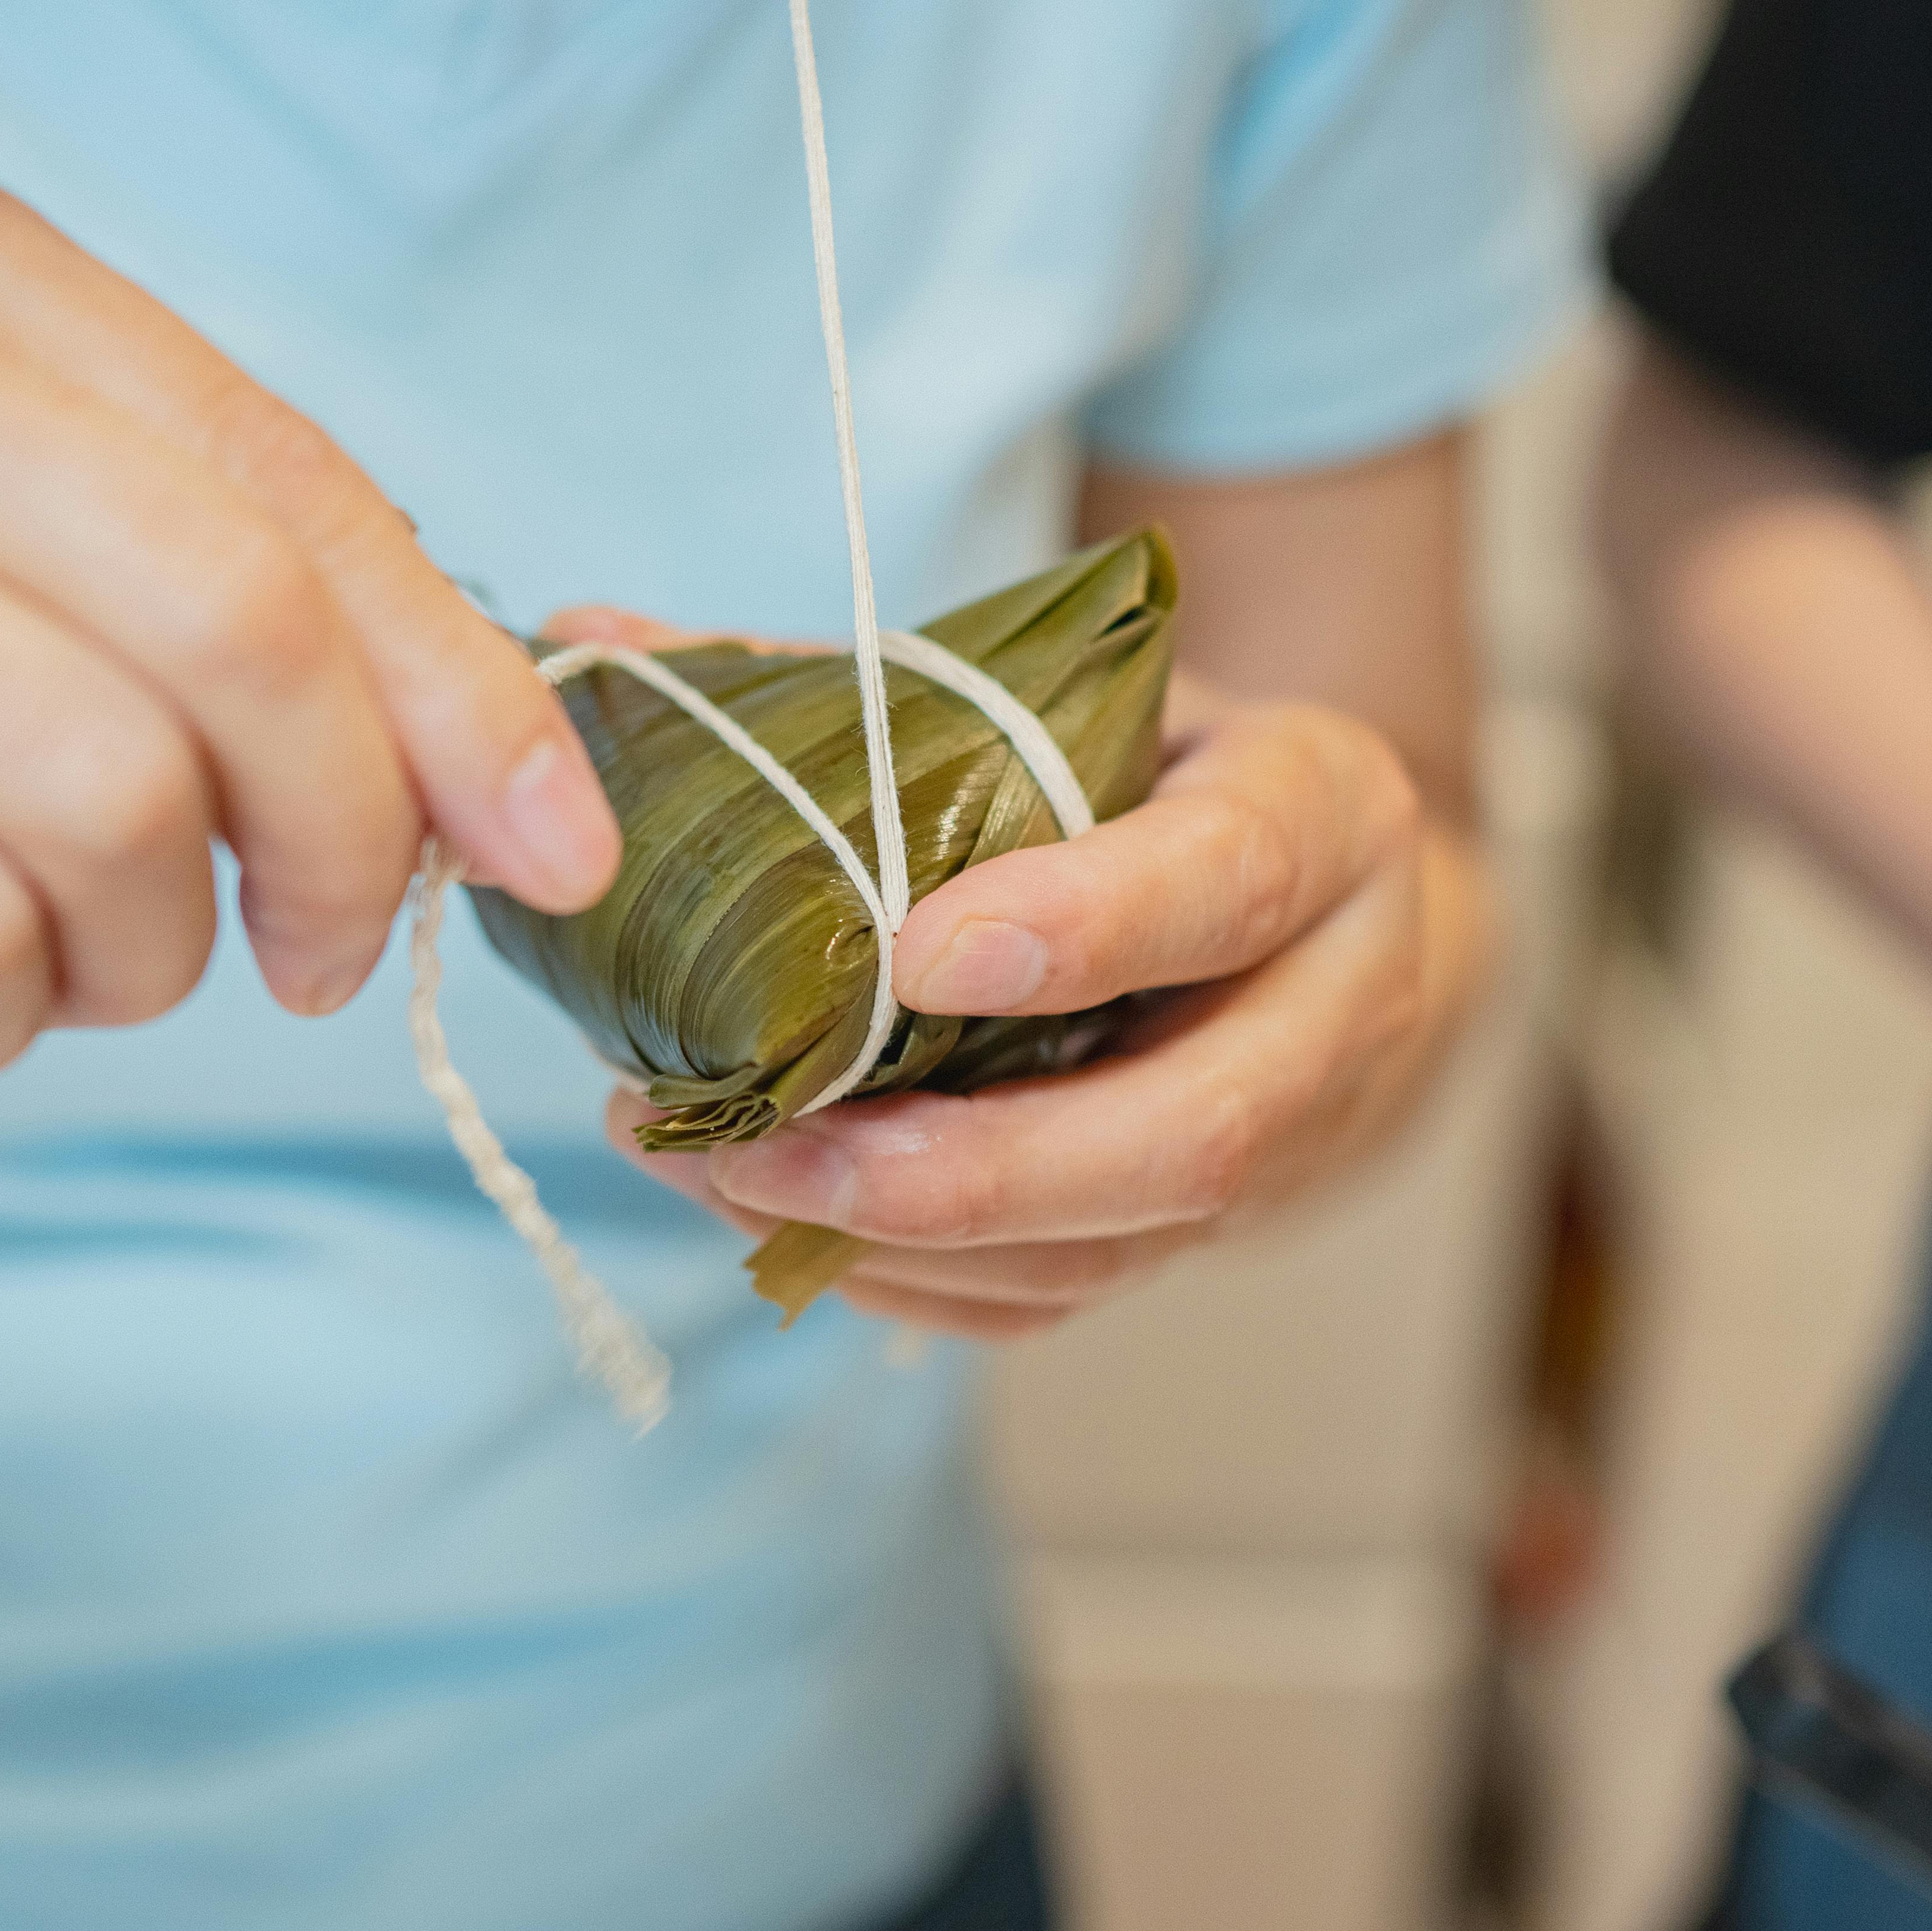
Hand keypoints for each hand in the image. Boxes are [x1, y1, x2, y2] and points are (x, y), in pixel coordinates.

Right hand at [0, 122, 616, 1074]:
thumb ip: (211, 587)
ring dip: (142, 950)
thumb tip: (510, 762)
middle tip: (325, 949)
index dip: (454, 681)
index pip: (273, 469)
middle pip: (223, 619)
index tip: (549, 839)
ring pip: (101, 797)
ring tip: (71, 963)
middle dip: (338, 831)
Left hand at [572, 636, 1479, 1337]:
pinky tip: (773, 1225)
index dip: (1083, 928)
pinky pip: (1060, 1298)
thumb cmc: (1162, 771)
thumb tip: (594, 632)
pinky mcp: (1203, 1237)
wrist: (1322, 906)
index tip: (911, 959)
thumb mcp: (1066, 686)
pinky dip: (909, 1280)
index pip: (1229, 882)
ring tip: (717, 1176)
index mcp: (1324, 817)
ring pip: (1113, 1245)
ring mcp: (1291, 1145)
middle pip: (1192, 1132)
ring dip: (902, 1239)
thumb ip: (858, 682)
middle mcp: (1337, 1001)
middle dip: (969, 1166)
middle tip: (768, 1145)